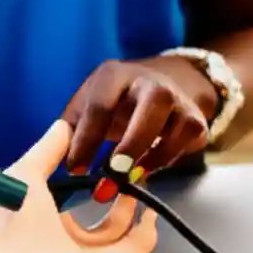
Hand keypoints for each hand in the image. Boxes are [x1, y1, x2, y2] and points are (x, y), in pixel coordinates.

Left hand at [61, 58, 217, 177]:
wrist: (152, 85)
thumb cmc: (109, 102)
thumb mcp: (85, 107)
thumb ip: (70, 133)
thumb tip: (57, 164)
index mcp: (114, 75)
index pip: (100, 105)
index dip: (87, 140)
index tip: (75, 169)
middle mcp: (151, 82)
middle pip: (153, 103)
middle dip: (133, 143)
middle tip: (113, 173)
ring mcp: (178, 99)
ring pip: (180, 123)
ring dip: (155, 154)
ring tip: (131, 177)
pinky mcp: (196, 118)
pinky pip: (191, 140)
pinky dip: (170, 158)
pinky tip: (148, 168)